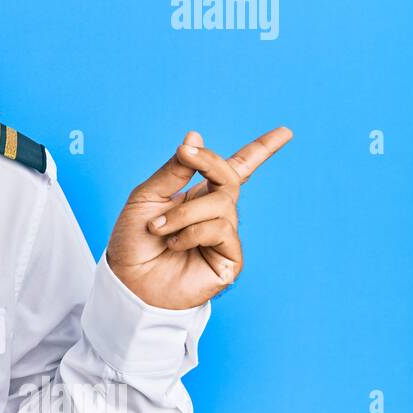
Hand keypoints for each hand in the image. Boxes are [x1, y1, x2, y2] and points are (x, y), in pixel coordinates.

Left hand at [106, 126, 292, 309]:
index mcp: (199, 195)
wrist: (127, 280)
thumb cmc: (133, 241)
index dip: (262, 150)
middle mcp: (216, 213)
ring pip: (220, 204)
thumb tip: (194, 137)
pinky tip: (174, 244)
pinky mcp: (229, 259)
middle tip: (187, 154)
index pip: (236, 169)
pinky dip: (191, 232)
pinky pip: (220, 230)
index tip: (286, 132)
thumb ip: (174, 170)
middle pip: (230, 177)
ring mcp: (224, 236)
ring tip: (159, 228)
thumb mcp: (147, 197)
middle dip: (209, 162)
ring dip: (184, 212)